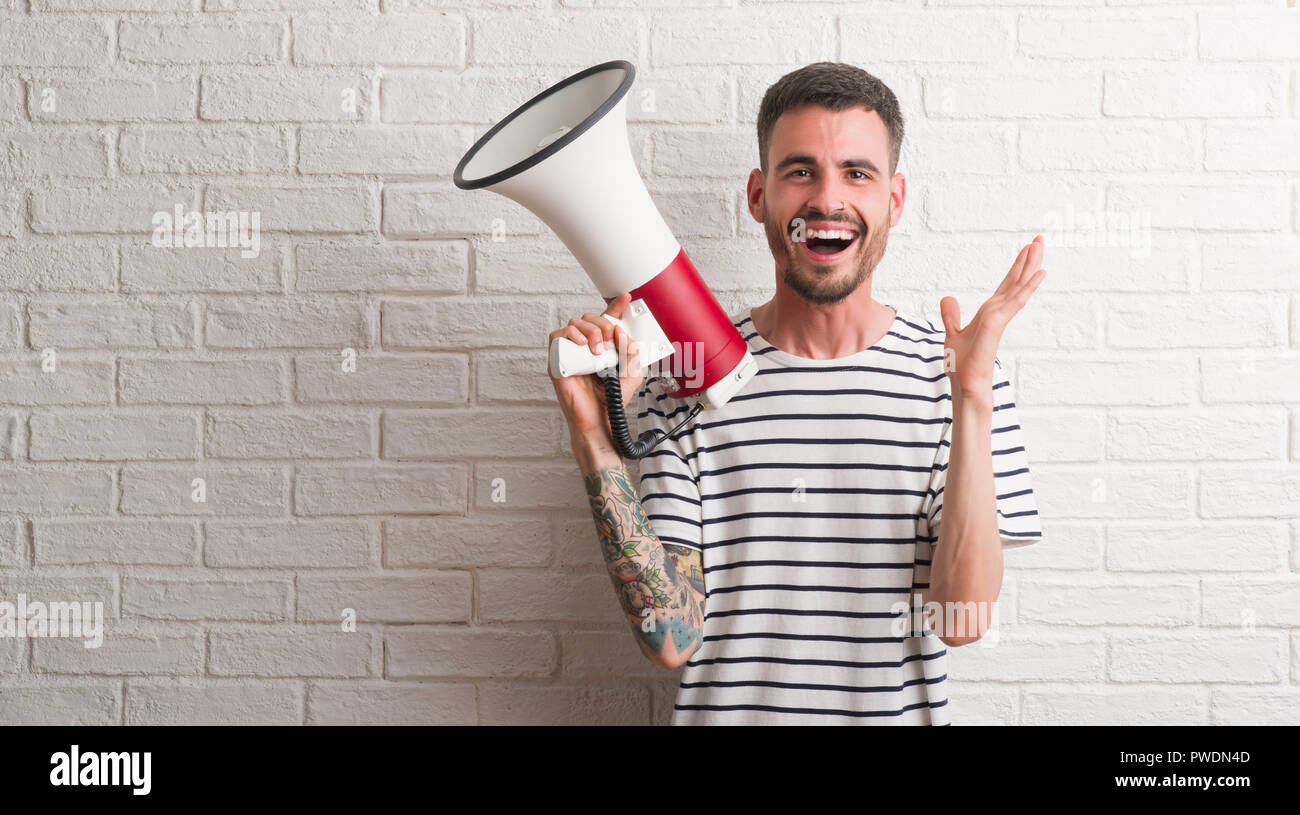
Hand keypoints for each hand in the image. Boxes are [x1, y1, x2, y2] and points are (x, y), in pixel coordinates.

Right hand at [547, 292, 644, 439]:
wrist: (599, 420)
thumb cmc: (610, 400)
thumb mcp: (631, 374)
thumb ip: (633, 354)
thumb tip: (623, 336)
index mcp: (603, 348)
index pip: (607, 322)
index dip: (616, 307)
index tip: (626, 298)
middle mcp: (585, 348)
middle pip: (590, 318)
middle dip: (604, 324)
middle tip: (611, 340)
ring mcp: (570, 353)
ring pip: (575, 323)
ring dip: (590, 331)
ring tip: (598, 349)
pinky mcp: (557, 360)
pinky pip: (557, 336)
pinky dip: (570, 335)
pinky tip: (583, 346)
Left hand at [939, 235, 1045, 395]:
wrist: (967, 384)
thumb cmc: (964, 365)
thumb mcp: (952, 334)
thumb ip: (951, 316)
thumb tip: (947, 297)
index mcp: (989, 312)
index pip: (1006, 285)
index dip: (1016, 267)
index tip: (1026, 249)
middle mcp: (998, 312)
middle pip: (1016, 281)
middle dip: (1027, 260)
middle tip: (1040, 239)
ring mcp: (1000, 317)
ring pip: (1018, 286)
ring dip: (1029, 266)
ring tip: (1039, 245)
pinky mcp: (997, 323)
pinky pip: (1015, 301)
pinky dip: (1026, 287)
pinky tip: (1039, 273)